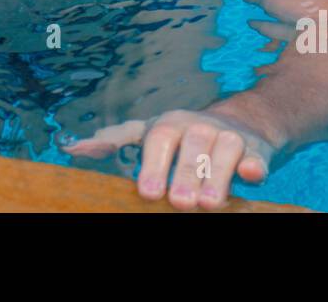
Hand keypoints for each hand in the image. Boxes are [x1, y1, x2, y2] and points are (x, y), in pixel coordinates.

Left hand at [61, 107, 275, 208]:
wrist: (242, 123)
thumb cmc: (185, 135)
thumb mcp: (150, 131)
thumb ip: (116, 139)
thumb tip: (72, 149)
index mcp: (170, 124)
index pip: (158, 140)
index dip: (153, 165)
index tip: (147, 192)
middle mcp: (199, 126)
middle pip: (191, 146)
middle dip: (184, 174)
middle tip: (179, 203)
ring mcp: (228, 136)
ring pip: (223, 151)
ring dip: (216, 176)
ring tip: (208, 203)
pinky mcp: (256, 150)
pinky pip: (255, 156)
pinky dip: (253, 165)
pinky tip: (250, 174)